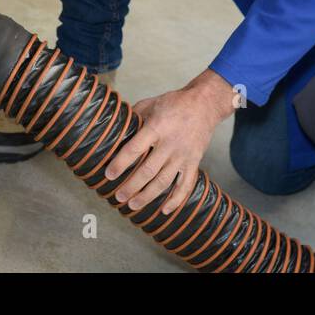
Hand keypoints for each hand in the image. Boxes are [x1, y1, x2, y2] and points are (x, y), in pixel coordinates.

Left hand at [105, 71, 234, 214]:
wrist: (205, 104)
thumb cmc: (175, 103)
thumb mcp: (152, 103)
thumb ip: (135, 116)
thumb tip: (117, 129)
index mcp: (157, 127)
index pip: (135, 149)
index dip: (120, 164)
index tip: (109, 175)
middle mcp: (170, 143)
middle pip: (148, 170)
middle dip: (131, 186)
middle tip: (118, 196)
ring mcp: (183, 155)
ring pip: (164, 181)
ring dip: (147, 196)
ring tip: (133, 205)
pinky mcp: (194, 162)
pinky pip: (186, 185)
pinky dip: (176, 200)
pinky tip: (165, 211)